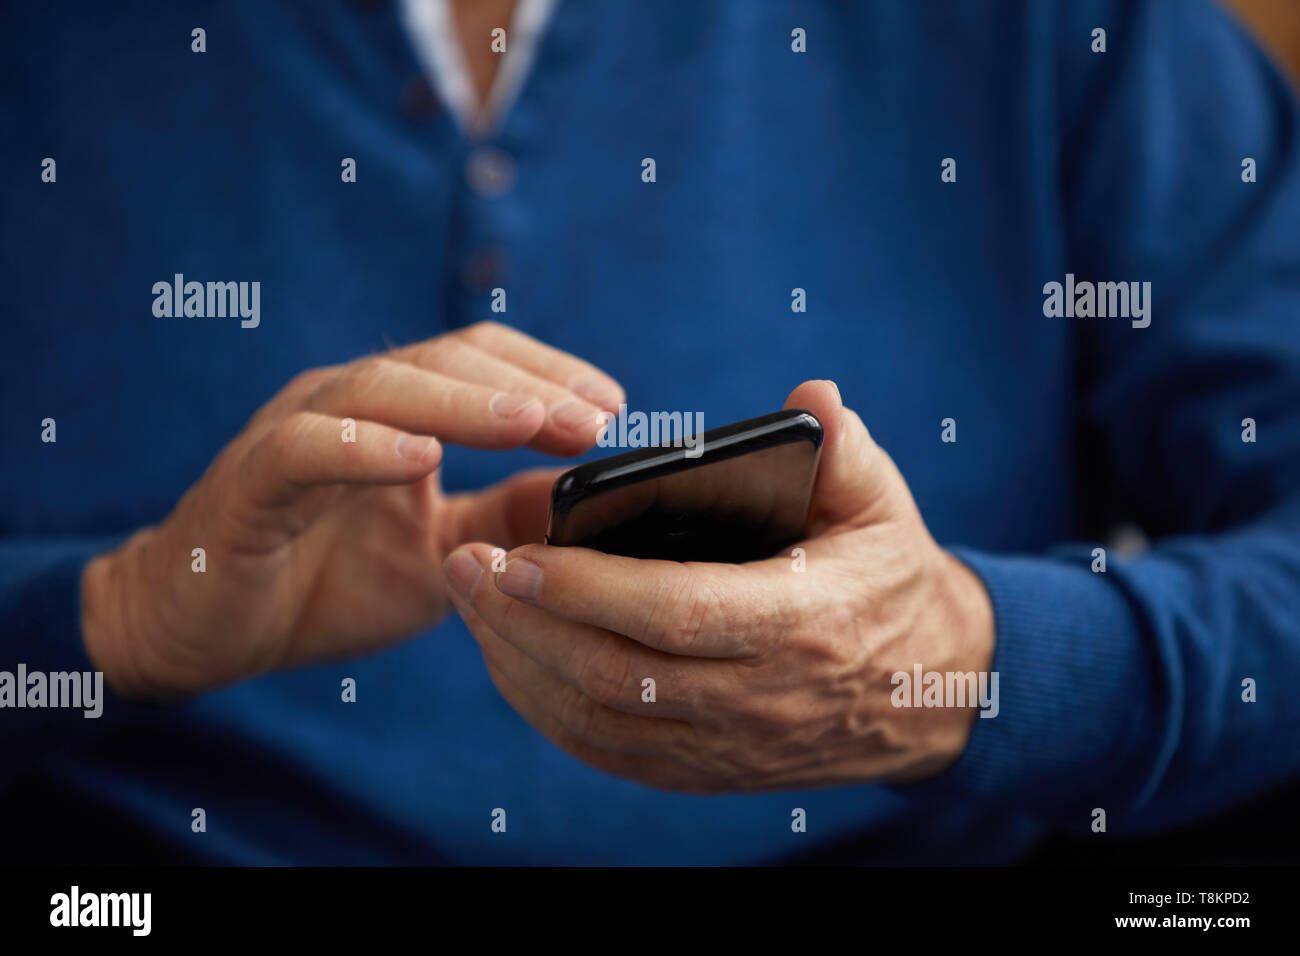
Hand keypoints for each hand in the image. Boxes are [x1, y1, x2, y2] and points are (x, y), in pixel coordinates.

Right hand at [81, 322, 623, 698]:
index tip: (614, 408)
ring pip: (381, 389)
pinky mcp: (247, 484)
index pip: (478, 363)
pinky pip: (303, 448)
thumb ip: (502, 516)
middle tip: (595, 417)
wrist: (203, 626)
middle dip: (526, 386)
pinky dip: (361, 445)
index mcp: (394, 412)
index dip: (547, 373)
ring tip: (532, 422)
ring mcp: (294, 434)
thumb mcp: (438, 549)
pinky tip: (420, 457)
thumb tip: (586, 494)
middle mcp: (346, 403)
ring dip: (463, 403)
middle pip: (443, 362)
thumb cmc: (323, 579)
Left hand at [444, 380, 993, 792]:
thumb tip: (811, 399)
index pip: (679, 613)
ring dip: (519, 664)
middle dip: (526, 623)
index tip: (517, 551)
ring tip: (468, 602)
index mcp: (801, 623)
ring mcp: (728, 746)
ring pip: (599, 721)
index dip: (591, 589)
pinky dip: (544, 708)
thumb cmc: (888, 580)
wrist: (924, 692)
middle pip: (618, 675)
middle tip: (463, 566)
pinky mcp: (704, 771)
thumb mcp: (884, 506)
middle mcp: (760, 698)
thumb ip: (845, 451)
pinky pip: (606, 751)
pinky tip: (507, 657)